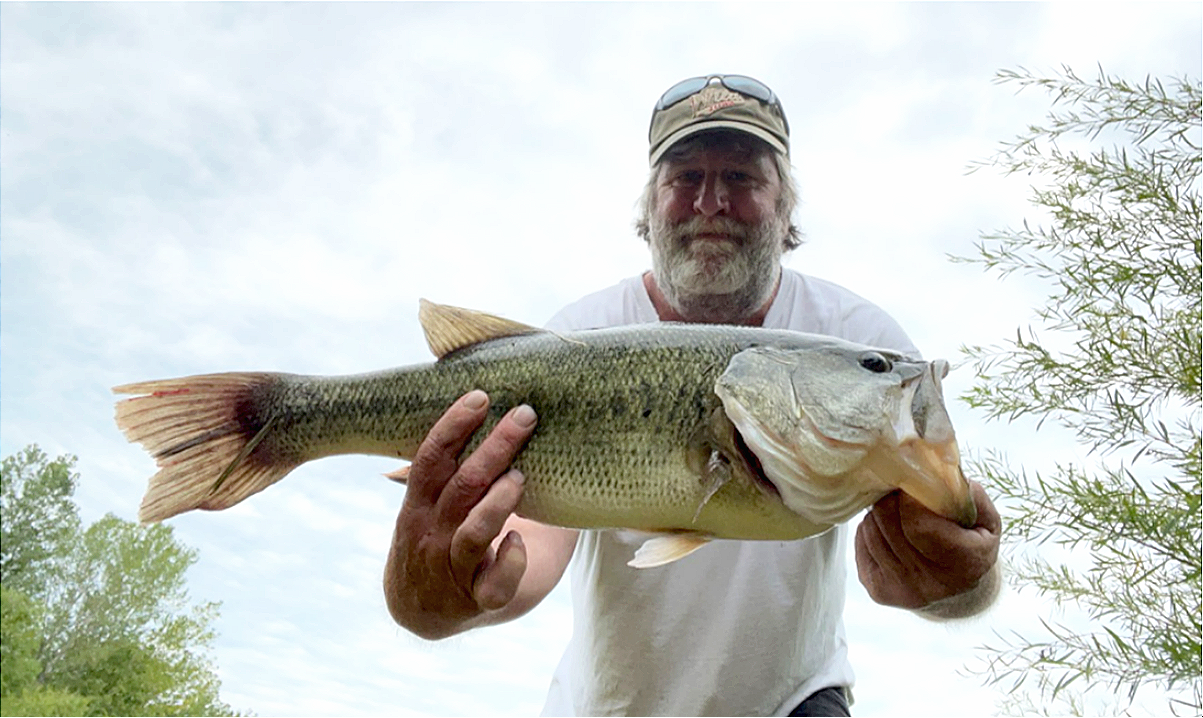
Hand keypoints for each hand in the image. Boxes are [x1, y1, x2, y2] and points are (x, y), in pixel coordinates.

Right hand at [383, 390, 536, 638]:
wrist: (422, 614)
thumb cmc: (435, 541)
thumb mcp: (425, 507)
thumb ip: (442, 468)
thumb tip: (471, 406)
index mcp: (418, 507)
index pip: (430, 461)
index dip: (452, 427)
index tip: (481, 397)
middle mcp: (431, 536)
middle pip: (460, 487)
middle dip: (493, 448)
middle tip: (525, 416)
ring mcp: (453, 570)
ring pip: (473, 534)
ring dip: (497, 503)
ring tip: (520, 477)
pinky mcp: (478, 601)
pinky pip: (495, 586)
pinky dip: (510, 563)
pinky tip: (519, 542)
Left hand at [855, 480, 1001, 617]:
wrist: (958, 595)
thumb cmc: (971, 549)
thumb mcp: (986, 523)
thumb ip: (971, 497)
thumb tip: (941, 476)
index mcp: (963, 563)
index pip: (918, 523)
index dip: (909, 499)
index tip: (912, 487)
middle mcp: (930, 582)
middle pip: (887, 522)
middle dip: (890, 500)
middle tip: (900, 494)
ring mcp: (901, 589)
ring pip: (871, 530)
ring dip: (879, 514)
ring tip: (895, 512)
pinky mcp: (878, 590)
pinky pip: (861, 544)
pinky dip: (869, 530)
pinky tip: (887, 531)